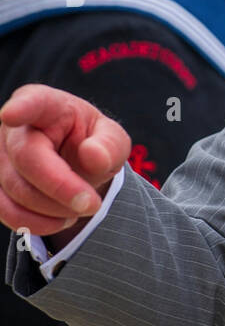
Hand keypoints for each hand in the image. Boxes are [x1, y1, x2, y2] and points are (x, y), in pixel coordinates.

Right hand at [0, 84, 130, 237]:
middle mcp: (13, 128)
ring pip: (15, 189)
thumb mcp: (112, 141)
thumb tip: (93, 156)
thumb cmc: (92, 144)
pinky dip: (37, 223)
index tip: (11, 114)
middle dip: (62, 187)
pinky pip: (5, 211)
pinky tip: (60, 219)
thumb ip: (109, 146)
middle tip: (92, 204)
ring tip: (80, 207)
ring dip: (53, 209)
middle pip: (27, 158)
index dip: (21, 109)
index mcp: (46, 105)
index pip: (31, 102)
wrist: (76, 165)